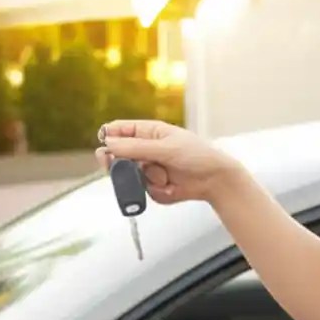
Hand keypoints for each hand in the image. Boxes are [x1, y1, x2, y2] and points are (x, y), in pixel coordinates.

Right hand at [95, 119, 242, 204]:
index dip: (109, 136)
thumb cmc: (197, 156)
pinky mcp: (154, 186)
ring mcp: (149, 169)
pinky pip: (143, 190)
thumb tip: (109, 143)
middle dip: (120, 163)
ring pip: (130, 175)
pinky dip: (157, 189)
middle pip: (118, 155)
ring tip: (165, 176)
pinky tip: (172, 186)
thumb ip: (135, 147)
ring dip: (147, 177)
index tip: (104, 145)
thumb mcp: (165, 148)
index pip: (120, 130)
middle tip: (116, 166)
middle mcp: (146, 149)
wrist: (214, 180)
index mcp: (149, 132)